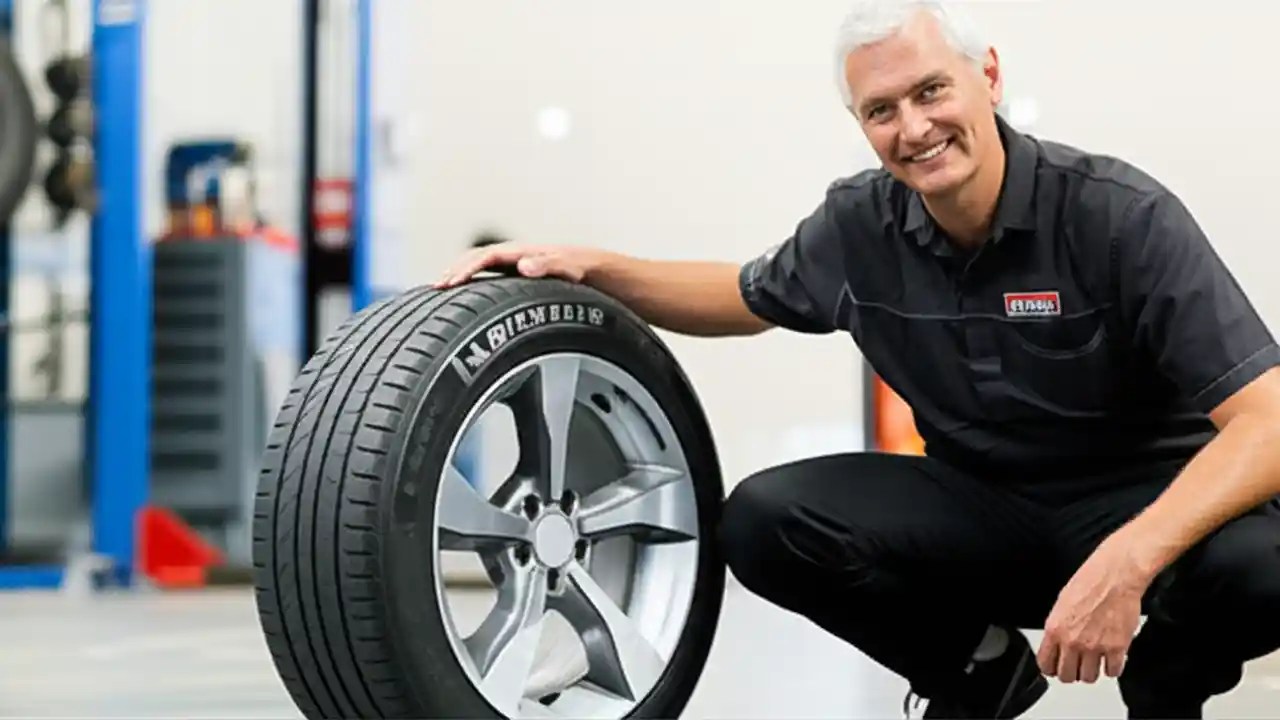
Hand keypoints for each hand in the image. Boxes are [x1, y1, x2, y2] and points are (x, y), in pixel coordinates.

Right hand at [434, 242, 603, 288]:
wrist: (598, 270)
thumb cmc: (584, 270)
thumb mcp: (570, 269)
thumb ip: (548, 265)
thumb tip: (523, 265)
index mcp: (524, 252)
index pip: (485, 256)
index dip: (466, 269)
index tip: (449, 283)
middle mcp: (517, 255)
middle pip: (477, 258)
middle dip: (455, 271)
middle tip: (436, 289)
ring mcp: (517, 264)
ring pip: (481, 265)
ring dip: (461, 274)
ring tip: (441, 291)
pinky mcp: (519, 275)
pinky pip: (489, 274)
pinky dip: (472, 281)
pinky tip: (465, 296)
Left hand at [1037, 539, 1148, 683]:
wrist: (1115, 576)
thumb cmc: (1090, 582)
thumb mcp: (1061, 603)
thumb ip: (1057, 628)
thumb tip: (1056, 643)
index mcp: (1055, 629)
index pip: (1046, 664)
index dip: (1050, 669)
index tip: (1055, 668)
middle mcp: (1073, 641)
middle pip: (1067, 675)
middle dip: (1071, 673)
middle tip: (1076, 665)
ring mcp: (1095, 646)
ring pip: (1089, 677)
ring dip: (1091, 671)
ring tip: (1094, 661)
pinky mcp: (1117, 648)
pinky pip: (1112, 672)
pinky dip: (1112, 668)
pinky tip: (1111, 658)